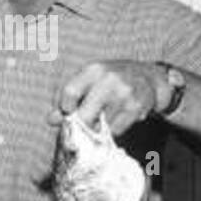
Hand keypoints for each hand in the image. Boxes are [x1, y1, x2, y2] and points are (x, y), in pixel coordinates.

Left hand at [48, 60, 166, 136]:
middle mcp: (108, 79)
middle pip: (84, 115)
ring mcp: (124, 94)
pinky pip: (116, 130)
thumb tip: (51, 119)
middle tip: (85, 124)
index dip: (65, 108)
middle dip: (82, 125)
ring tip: (106, 116)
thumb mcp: (91, 81)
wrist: (149, 78)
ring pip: (100, 125)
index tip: (69, 113)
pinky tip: (120, 118)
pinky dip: (114, 129)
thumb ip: (70, 99)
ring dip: (100, 127)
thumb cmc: (113, 81)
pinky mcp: (136, 107)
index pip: (69, 92)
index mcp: (93, 70)